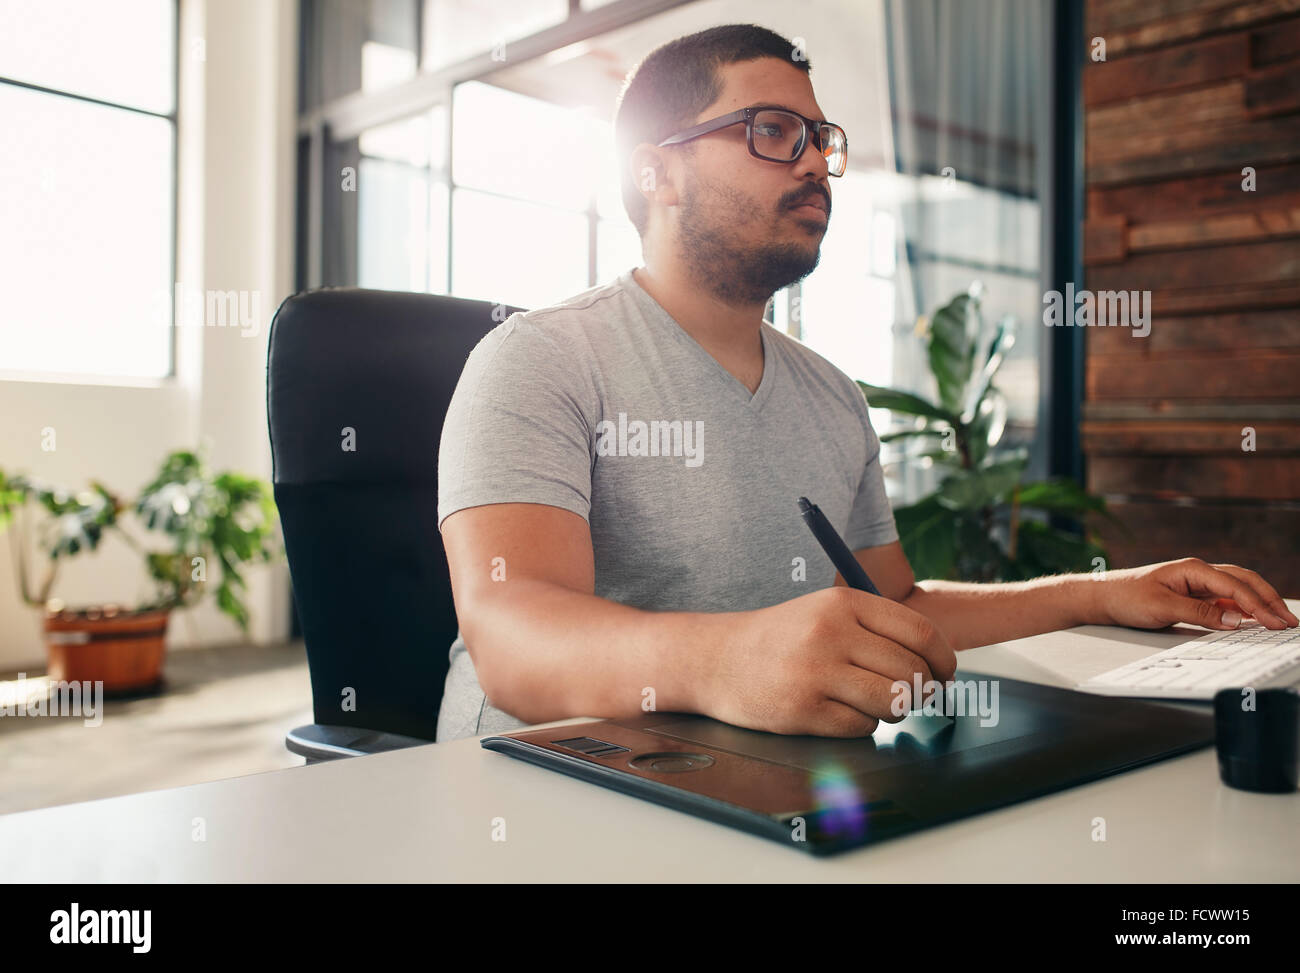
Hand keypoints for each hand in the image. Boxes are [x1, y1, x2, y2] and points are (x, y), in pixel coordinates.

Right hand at [702, 587, 956, 736]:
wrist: (714, 658)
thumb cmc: (779, 639)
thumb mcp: (825, 613)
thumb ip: (874, 629)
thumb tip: (935, 664)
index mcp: (844, 603)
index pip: (920, 633)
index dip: (943, 660)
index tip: (945, 674)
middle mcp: (832, 633)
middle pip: (912, 671)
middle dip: (921, 691)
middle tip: (913, 696)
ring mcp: (816, 672)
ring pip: (894, 702)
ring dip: (894, 710)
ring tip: (875, 703)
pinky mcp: (803, 709)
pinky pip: (862, 726)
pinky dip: (862, 725)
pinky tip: (840, 711)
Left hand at [1089, 557, 1298, 631]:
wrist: (1104, 596)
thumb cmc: (1127, 597)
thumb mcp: (1161, 608)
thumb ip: (1199, 614)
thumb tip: (1235, 621)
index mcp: (1193, 569)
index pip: (1235, 586)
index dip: (1258, 605)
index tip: (1276, 622)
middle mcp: (1199, 573)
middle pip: (1245, 582)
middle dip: (1269, 600)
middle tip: (1290, 622)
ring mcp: (1198, 584)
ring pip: (1239, 590)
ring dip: (1261, 603)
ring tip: (1281, 620)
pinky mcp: (1194, 596)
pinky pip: (1227, 600)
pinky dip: (1245, 608)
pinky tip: (1257, 620)